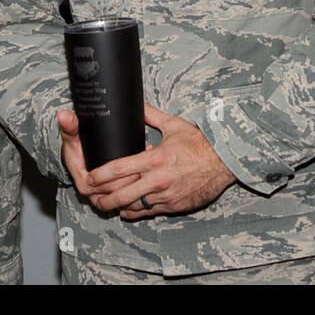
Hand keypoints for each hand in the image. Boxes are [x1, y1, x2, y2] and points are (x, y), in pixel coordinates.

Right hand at [58, 108, 145, 200]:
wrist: (77, 154)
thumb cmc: (75, 146)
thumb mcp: (72, 135)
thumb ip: (69, 125)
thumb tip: (63, 115)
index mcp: (85, 183)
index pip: (106, 185)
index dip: (122, 176)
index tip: (135, 162)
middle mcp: (93, 194)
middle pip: (118, 191)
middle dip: (134, 178)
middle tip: (147, 162)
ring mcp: (102, 197)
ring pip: (124, 196)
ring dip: (137, 183)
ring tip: (148, 166)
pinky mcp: (111, 196)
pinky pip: (127, 198)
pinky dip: (137, 188)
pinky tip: (145, 174)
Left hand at [85, 103, 235, 220]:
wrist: (225, 162)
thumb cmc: (200, 143)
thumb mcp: (175, 125)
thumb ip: (152, 115)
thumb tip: (137, 101)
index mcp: (155, 159)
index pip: (119, 169)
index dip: (100, 175)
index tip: (89, 176)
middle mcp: (158, 180)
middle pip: (121, 195)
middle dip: (103, 198)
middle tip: (92, 196)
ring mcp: (166, 196)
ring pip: (133, 206)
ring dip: (117, 207)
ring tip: (105, 204)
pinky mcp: (174, 206)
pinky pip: (149, 212)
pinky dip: (135, 212)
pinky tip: (127, 210)